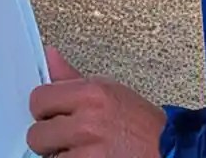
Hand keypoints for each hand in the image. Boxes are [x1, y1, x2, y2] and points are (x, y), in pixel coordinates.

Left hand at [27, 46, 165, 157]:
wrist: (169, 150)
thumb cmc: (142, 125)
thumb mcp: (110, 91)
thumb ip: (72, 79)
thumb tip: (50, 58)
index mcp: (91, 94)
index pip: (38, 99)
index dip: (44, 111)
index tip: (52, 116)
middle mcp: (88, 122)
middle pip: (36, 134)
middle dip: (50, 139)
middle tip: (69, 140)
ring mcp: (89, 152)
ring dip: (61, 157)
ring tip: (81, 152)